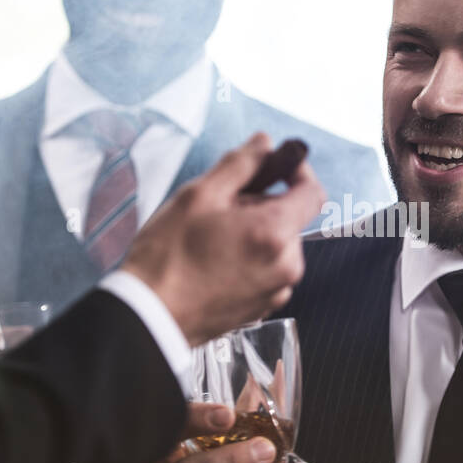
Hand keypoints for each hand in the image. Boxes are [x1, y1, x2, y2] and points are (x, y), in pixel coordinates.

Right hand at [121, 133, 325, 345]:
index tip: (276, 166)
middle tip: (220, 207)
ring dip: (254, 232)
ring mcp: (276, 290)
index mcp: (275, 233)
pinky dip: (250, 258)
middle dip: (262, 204)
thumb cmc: (168, 258)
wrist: (150, 318)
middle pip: (290, 219)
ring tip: (213, 238)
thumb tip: (265, 144)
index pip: (312, 192)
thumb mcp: (199, 195)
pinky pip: (267, 270)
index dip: (296, 171)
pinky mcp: (262, 308)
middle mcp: (286, 265)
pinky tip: (215, 261)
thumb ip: (240, 164)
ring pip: (277, 245)